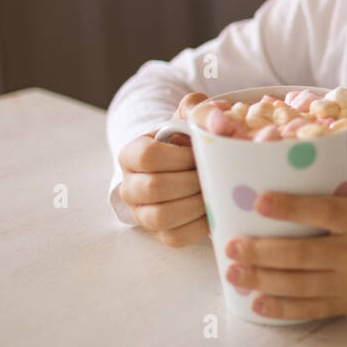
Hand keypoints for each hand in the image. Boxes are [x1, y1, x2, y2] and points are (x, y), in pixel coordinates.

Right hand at [117, 92, 209, 246]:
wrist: (184, 168)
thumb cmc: (186, 142)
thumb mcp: (188, 119)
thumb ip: (197, 109)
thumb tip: (217, 118)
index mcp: (131, 154)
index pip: (148, 156)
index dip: (180, 156)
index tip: (200, 153)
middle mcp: (129, 186)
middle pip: (155, 187)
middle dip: (192, 180)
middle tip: (215, 174)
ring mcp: (142, 214)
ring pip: (161, 216)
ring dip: (195, 203)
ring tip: (214, 191)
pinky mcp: (159, 234)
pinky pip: (175, 237)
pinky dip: (199, 226)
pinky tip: (214, 210)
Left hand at [222, 159, 346, 319]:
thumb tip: (326, 147)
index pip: (323, 211)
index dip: (291, 207)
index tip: (260, 201)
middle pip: (302, 253)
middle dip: (262, 251)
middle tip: (230, 245)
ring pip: (299, 284)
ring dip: (262, 279)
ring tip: (233, 272)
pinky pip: (311, 309)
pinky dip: (282, 309)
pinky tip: (257, 303)